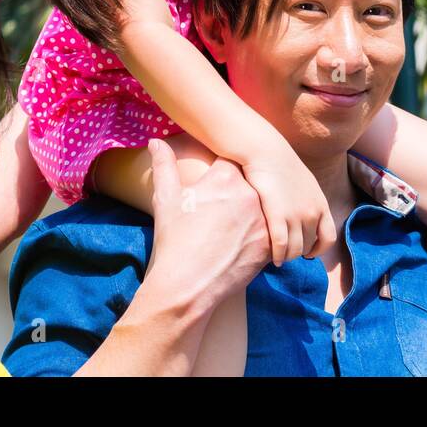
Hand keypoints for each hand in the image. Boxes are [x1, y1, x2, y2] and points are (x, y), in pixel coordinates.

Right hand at [145, 139, 270, 306]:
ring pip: (264, 208)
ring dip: (253, 214)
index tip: (217, 183)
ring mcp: (264, 221)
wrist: (186, 285)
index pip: (232, 163)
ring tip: (232, 229)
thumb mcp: (166, 199)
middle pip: (251, 184)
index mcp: (225, 178)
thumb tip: (155, 141)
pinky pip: (271, 232)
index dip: (223, 172)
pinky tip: (241, 244)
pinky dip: (260, 236)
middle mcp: (250, 195)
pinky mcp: (270, 245)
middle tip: (224, 210)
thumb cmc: (173, 240)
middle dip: (240, 193)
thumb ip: (164, 165)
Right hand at [240, 139, 337, 266]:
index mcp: (320, 204)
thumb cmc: (281, 165)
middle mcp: (311, 213)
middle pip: (308, 245)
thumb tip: (306, 215)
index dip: (319, 250)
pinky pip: (280, 245)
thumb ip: (309, 201)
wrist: (266, 152)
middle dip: (298, 252)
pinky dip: (278, 255)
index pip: (328, 238)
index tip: (309, 253)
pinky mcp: (277, 216)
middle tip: (287, 253)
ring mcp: (295, 215)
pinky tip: (273, 258)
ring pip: (295, 249)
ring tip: (279, 258)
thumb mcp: (305, 183)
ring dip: (287, 256)